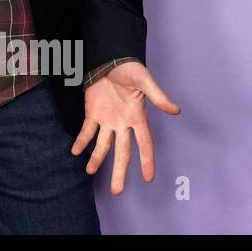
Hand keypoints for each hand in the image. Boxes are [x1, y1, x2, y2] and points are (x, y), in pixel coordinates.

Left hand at [72, 61, 180, 194]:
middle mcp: (123, 123)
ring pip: (103, 145)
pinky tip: (75, 151)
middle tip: (116, 191)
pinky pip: (87, 131)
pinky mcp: (92, 113)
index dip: (147, 161)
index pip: (145, 144)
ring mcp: (107, 120)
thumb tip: (176, 111)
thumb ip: (158, 96)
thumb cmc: (131, 69)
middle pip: (122, 152)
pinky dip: (81, 141)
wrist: (109, 58)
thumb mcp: (145, 81)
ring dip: (96, 158)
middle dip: (119, 171)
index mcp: (138, 118)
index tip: (148, 178)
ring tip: (89, 172)